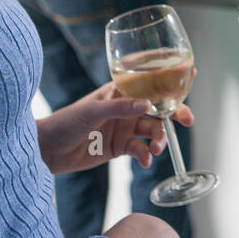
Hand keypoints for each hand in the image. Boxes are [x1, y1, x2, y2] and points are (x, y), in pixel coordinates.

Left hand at [37, 80, 193, 175]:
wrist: (47, 150)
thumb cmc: (65, 121)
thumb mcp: (92, 111)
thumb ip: (120, 107)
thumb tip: (147, 104)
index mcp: (120, 91)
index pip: (149, 82)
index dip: (170, 80)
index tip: (190, 76)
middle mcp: (126, 108)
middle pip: (158, 108)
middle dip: (175, 113)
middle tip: (187, 120)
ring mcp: (124, 128)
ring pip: (152, 130)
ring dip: (159, 139)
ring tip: (156, 149)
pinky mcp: (120, 147)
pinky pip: (140, 150)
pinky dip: (145, 156)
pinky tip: (144, 161)